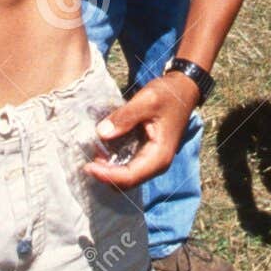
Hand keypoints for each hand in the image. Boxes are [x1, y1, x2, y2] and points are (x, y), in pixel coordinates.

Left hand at [83, 72, 199, 189]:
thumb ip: (125, 117)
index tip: (87, 166)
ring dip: (107, 168)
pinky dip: (112, 161)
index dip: (107, 175)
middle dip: (105, 174)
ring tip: (93, 151)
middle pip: (126, 181)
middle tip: (87, 159)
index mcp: (159, 155)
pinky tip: (102, 147)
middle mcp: (156, 163)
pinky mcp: (146, 153)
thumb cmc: (168, 95)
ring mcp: (151, 160)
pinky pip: (127, 164)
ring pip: (125, 175)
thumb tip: (101, 133)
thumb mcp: (147, 100)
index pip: (130, 177)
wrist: (183, 89)